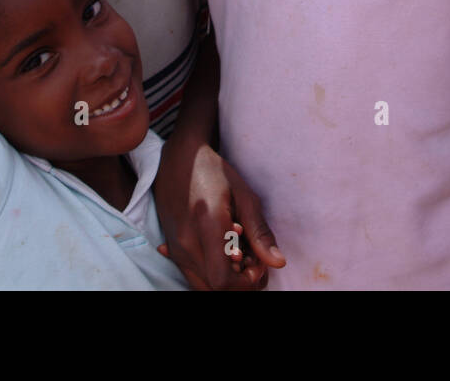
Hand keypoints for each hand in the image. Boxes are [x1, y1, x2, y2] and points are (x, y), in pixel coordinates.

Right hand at [153, 139, 284, 289]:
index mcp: (207, 227)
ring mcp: (175, 249)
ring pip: (202, 286)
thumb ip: (260, 232)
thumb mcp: (245, 196)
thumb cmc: (214, 172)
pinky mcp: (171, 249)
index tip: (259, 265)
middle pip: (213, 290)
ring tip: (241, 255)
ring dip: (225, 280)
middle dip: (239, 283)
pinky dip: (211, 273)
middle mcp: (186, 244)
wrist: (179, 159)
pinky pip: (192, 275)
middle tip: (254, 262)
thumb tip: (278, 262)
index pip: (223, 281)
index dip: (245, 283)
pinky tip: (223, 254)